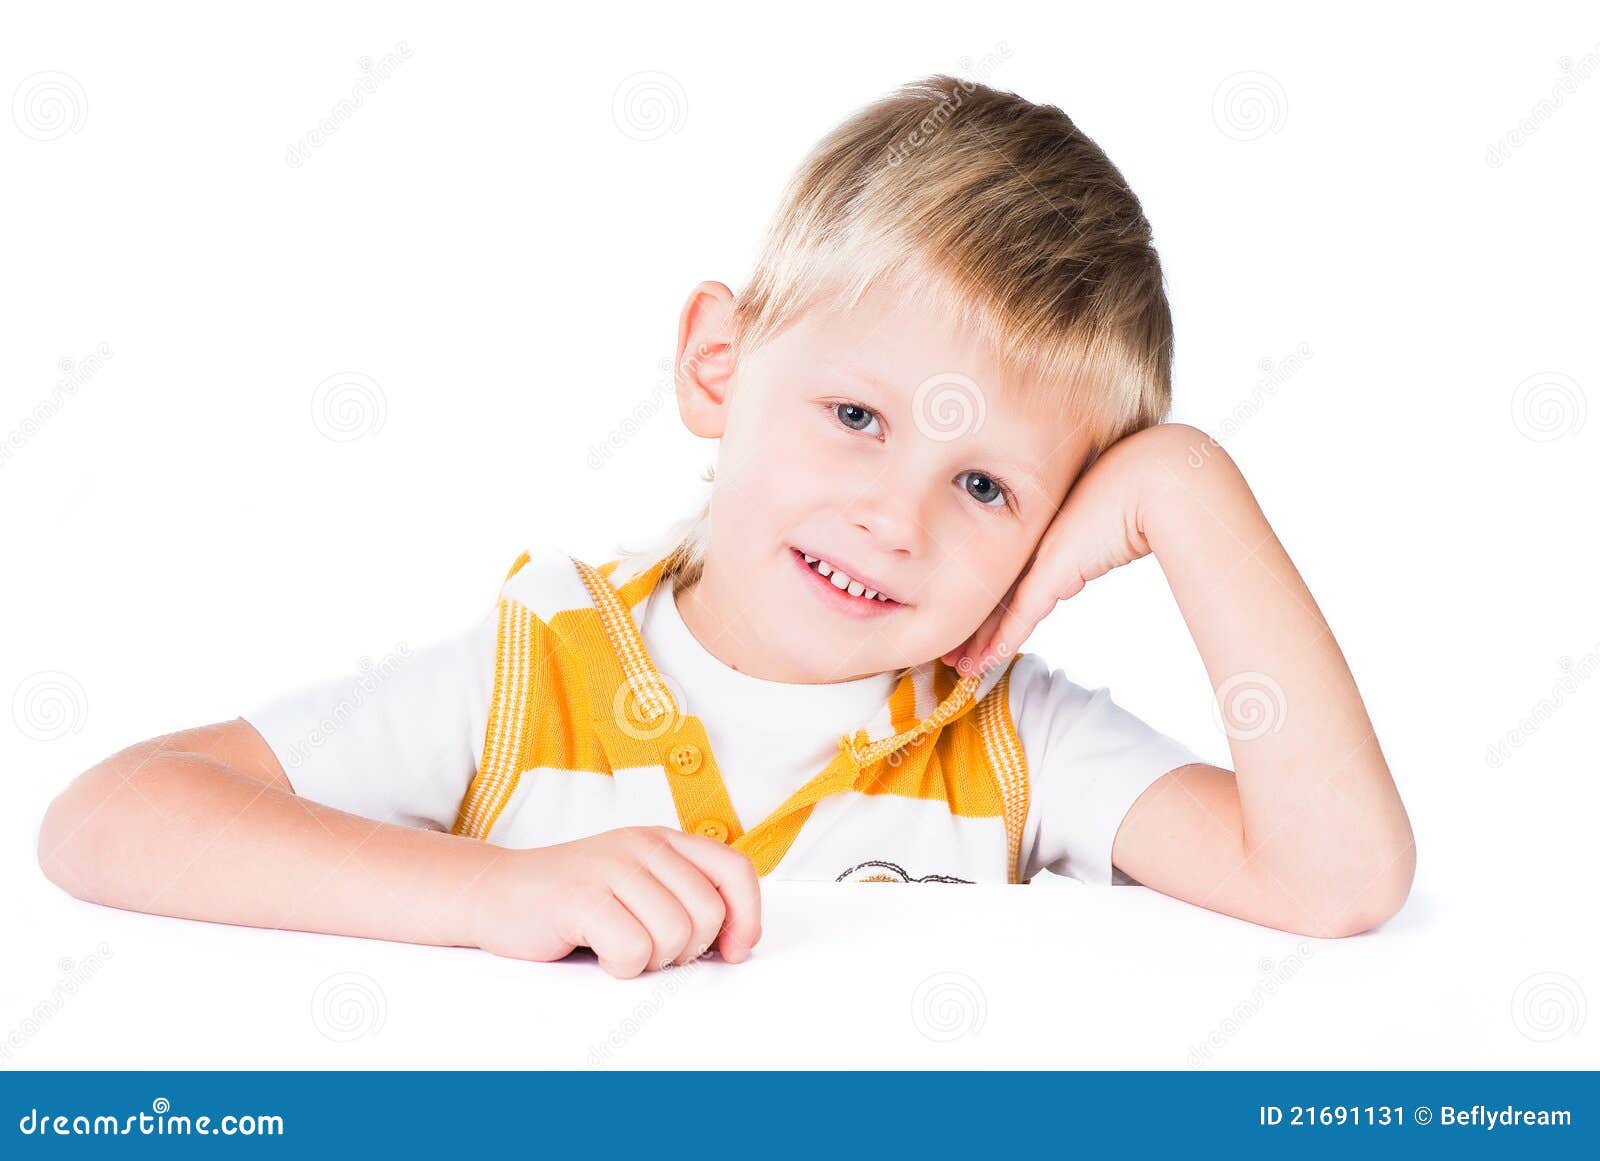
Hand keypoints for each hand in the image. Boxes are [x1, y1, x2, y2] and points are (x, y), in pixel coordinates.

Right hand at [469, 826, 762, 978]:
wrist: (496, 893)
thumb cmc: (572, 900)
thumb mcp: (637, 885)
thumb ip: (684, 898)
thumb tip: (735, 943)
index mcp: (664, 840)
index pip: (735, 872)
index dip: (746, 917)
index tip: (732, 950)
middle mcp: (643, 845)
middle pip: (708, 914)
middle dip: (685, 949)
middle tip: (648, 948)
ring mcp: (612, 867)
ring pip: (675, 935)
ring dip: (650, 960)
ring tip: (619, 947)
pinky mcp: (582, 896)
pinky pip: (634, 950)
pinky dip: (621, 967)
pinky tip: (599, 953)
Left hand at [941, 424, 1200, 675]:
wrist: (1155, 476)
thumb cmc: (1144, 483)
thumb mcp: (1111, 510)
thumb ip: (1095, 531)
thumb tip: (1097, 542)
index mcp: (1047, 525)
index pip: (1010, 572)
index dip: (989, 601)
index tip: (970, 623)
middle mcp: (1038, 541)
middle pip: (995, 590)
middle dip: (972, 624)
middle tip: (948, 650)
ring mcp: (1042, 556)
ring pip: (999, 608)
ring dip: (978, 641)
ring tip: (953, 663)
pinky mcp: (1052, 572)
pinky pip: (1018, 617)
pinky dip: (999, 643)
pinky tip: (979, 662)